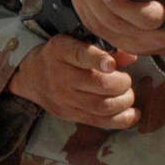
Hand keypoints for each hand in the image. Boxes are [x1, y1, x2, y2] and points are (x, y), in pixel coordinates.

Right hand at [8, 37, 139, 131]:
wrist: (31, 77)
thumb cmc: (59, 56)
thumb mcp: (73, 42)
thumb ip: (103, 48)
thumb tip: (131, 56)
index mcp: (61, 51)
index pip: (81, 55)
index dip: (99, 60)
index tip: (111, 64)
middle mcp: (62, 76)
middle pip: (99, 84)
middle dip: (122, 83)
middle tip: (125, 80)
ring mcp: (66, 99)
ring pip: (102, 105)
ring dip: (124, 101)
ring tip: (127, 94)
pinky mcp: (71, 115)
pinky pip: (100, 122)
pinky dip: (121, 119)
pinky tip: (133, 113)